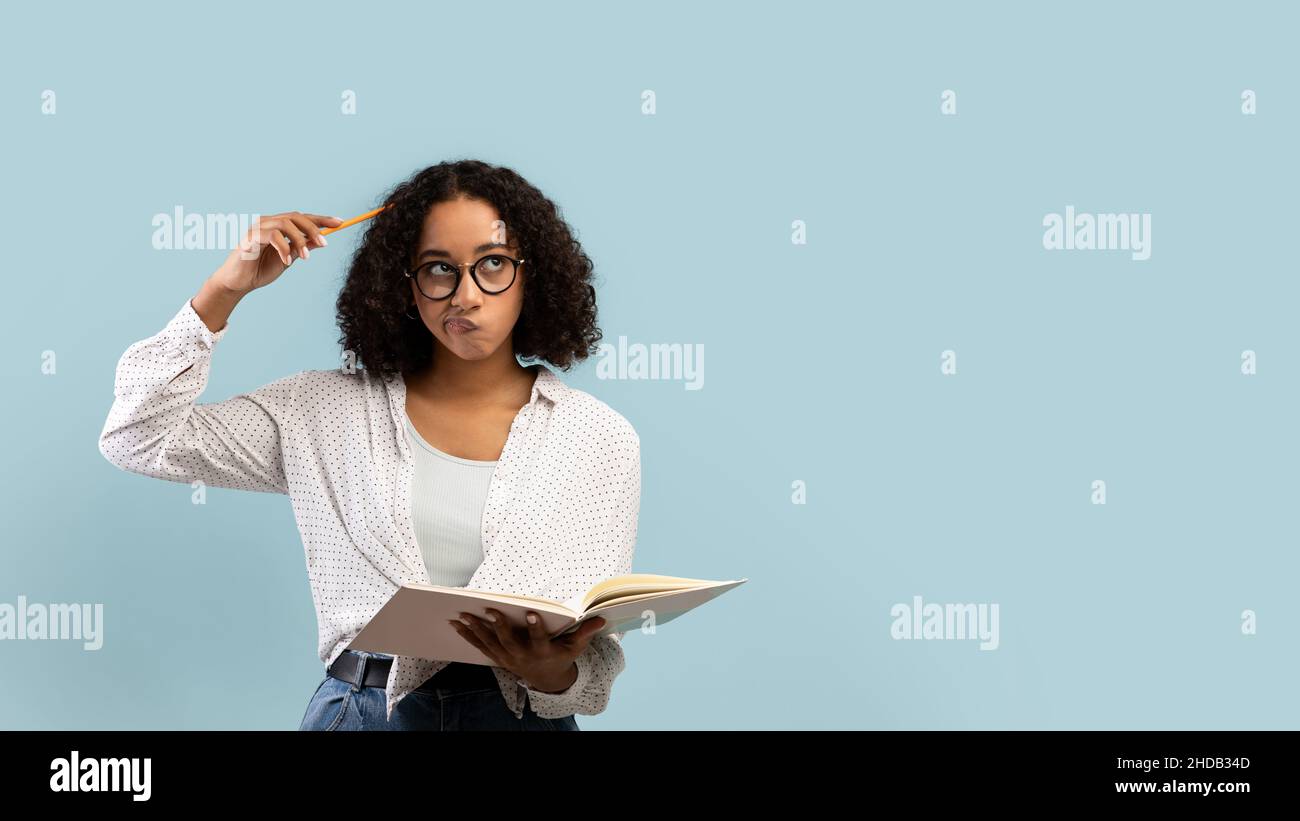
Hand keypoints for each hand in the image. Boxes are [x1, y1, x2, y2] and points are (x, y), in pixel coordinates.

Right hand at [213, 211, 342, 294]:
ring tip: (306, 258)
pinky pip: (272, 236)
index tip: (340, 223)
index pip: (302, 218)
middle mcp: (268, 222)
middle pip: (296, 216)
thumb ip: (301, 248)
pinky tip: (287, 261)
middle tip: (325, 244)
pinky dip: (284, 248)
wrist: (239, 283)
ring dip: (300, 240)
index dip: (321, 219)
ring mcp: (258, 228)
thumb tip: (321, 240)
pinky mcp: (250, 237)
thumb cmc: (260, 270)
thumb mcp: (288, 259)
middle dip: (313, 229)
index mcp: (278, 226)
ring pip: (285, 223)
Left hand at [449, 609, 606, 692]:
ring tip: (462, 615)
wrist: (546, 680)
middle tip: (489, 610)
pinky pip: (481, 647)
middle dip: (499, 626)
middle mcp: (522, 657)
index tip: (532, 613)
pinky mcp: (498, 658)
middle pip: (508, 642)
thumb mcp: (574, 647)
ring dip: (476, 630)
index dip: (536, 627)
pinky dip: (469, 636)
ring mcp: (508, 659)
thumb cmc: (561, 657)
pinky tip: (457, 625)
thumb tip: (601, 618)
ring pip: (490, 644)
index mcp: (542, 652)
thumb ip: (585, 632)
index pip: (539, 639)